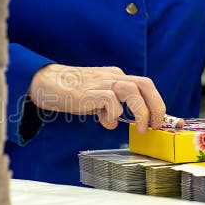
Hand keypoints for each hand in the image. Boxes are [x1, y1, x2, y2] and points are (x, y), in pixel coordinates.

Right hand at [28, 64, 165, 131]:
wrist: (47, 84)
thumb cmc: (72, 92)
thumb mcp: (96, 98)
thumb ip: (108, 107)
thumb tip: (115, 123)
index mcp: (116, 76)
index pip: (144, 85)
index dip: (156, 102)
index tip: (158, 121)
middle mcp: (112, 76)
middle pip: (144, 84)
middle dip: (156, 106)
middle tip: (155, 125)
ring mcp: (101, 83)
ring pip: (131, 90)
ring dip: (140, 111)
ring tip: (139, 128)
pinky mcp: (89, 92)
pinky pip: (110, 100)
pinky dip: (114, 113)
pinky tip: (106, 122)